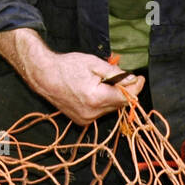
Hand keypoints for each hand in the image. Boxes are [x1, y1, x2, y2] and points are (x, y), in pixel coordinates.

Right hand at [0, 29, 143, 124]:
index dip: (135, 88)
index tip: (140, 79)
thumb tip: (132, 80)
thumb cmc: (67, 66)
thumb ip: (115, 73)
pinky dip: (102, 102)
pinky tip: (94, 90)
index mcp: (96, 98)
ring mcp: (86, 119)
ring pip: (110, 108)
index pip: (126, 98)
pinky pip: (100, 112)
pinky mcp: (81, 120)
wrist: (44, 76)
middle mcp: (92, 113)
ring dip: (112, 96)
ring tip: (103, 81)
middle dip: (124, 91)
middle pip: (119, 104)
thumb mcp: (94, 63)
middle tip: (123, 76)